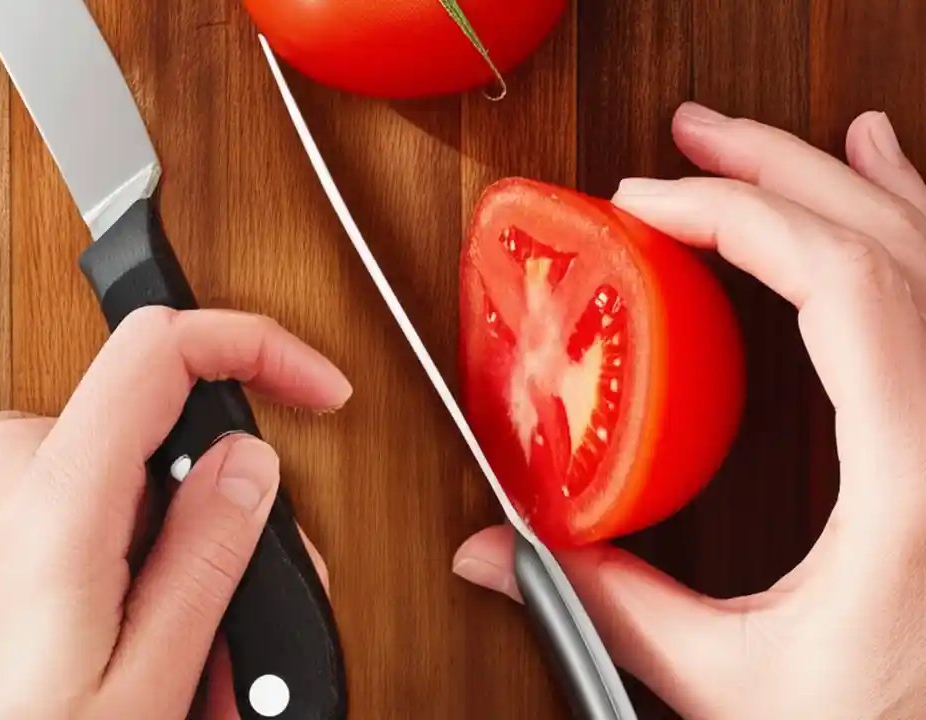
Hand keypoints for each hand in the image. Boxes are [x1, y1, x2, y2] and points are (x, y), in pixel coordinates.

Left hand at [0, 307, 349, 718]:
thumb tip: (247, 465)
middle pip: (157, 440)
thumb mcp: (136, 688)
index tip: (311, 384)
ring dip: (166, 561)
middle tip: (240, 618)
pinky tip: (117, 646)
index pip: (161, 348)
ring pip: (120, 485)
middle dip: (218, 518)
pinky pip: (71, 508)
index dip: (255, 347)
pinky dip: (116, 565)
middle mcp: (1, 466)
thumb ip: (203, 559)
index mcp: (50, 496)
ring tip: (173, 666)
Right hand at [452, 103, 925, 718]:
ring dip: (849, 183)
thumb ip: (610, 606)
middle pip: (885, 242)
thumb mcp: (734, 680)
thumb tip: (496, 555)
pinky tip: (888, 186)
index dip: (739, 216)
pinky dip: (915, 224)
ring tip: (777, 142)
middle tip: (691, 137)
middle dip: (778, 169)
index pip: (841, 284)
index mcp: (915, 476)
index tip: (651, 203)